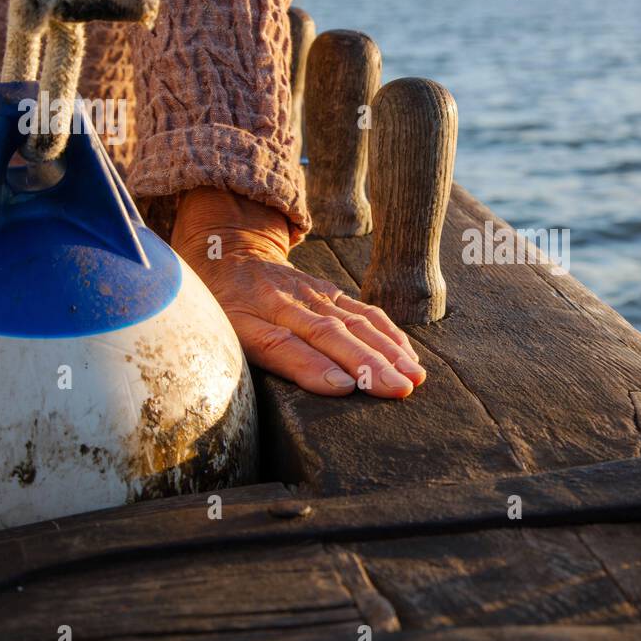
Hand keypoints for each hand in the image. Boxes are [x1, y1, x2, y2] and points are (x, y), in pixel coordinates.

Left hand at [172, 187, 424, 397]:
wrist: (232, 252)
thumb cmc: (226, 303)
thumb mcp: (231, 328)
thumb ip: (277, 353)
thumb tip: (331, 383)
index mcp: (264, 314)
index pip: (294, 343)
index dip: (318, 366)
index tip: (349, 388)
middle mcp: (298, 303)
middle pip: (337, 335)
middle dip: (371, 363)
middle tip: (401, 389)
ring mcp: (321, 296)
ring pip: (359, 323)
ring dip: (389, 350)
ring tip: (414, 377)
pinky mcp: (335, 293)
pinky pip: (367, 313)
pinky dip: (390, 334)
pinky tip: (407, 355)